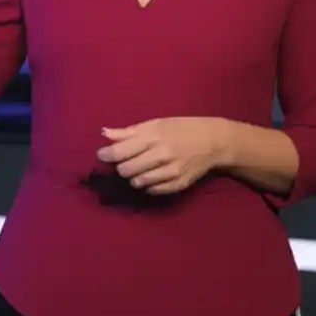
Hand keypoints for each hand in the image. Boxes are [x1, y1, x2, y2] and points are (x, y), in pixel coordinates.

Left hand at [95, 117, 230, 194]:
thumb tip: (104, 134)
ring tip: (139, 168)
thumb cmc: (180, 129)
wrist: (213, 141)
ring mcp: (171, 171)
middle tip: (125, 161)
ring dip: (133, 177)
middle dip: (121, 167)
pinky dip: (147, 185)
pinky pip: (152, 191)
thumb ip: (129, 132)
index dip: (106, 155)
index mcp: (154, 136)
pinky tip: (150, 176)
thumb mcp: (155, 124)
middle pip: (126, 170)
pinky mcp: (178, 184)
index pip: (120, 152)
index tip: (102, 155)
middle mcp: (162, 155)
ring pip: (138, 182)